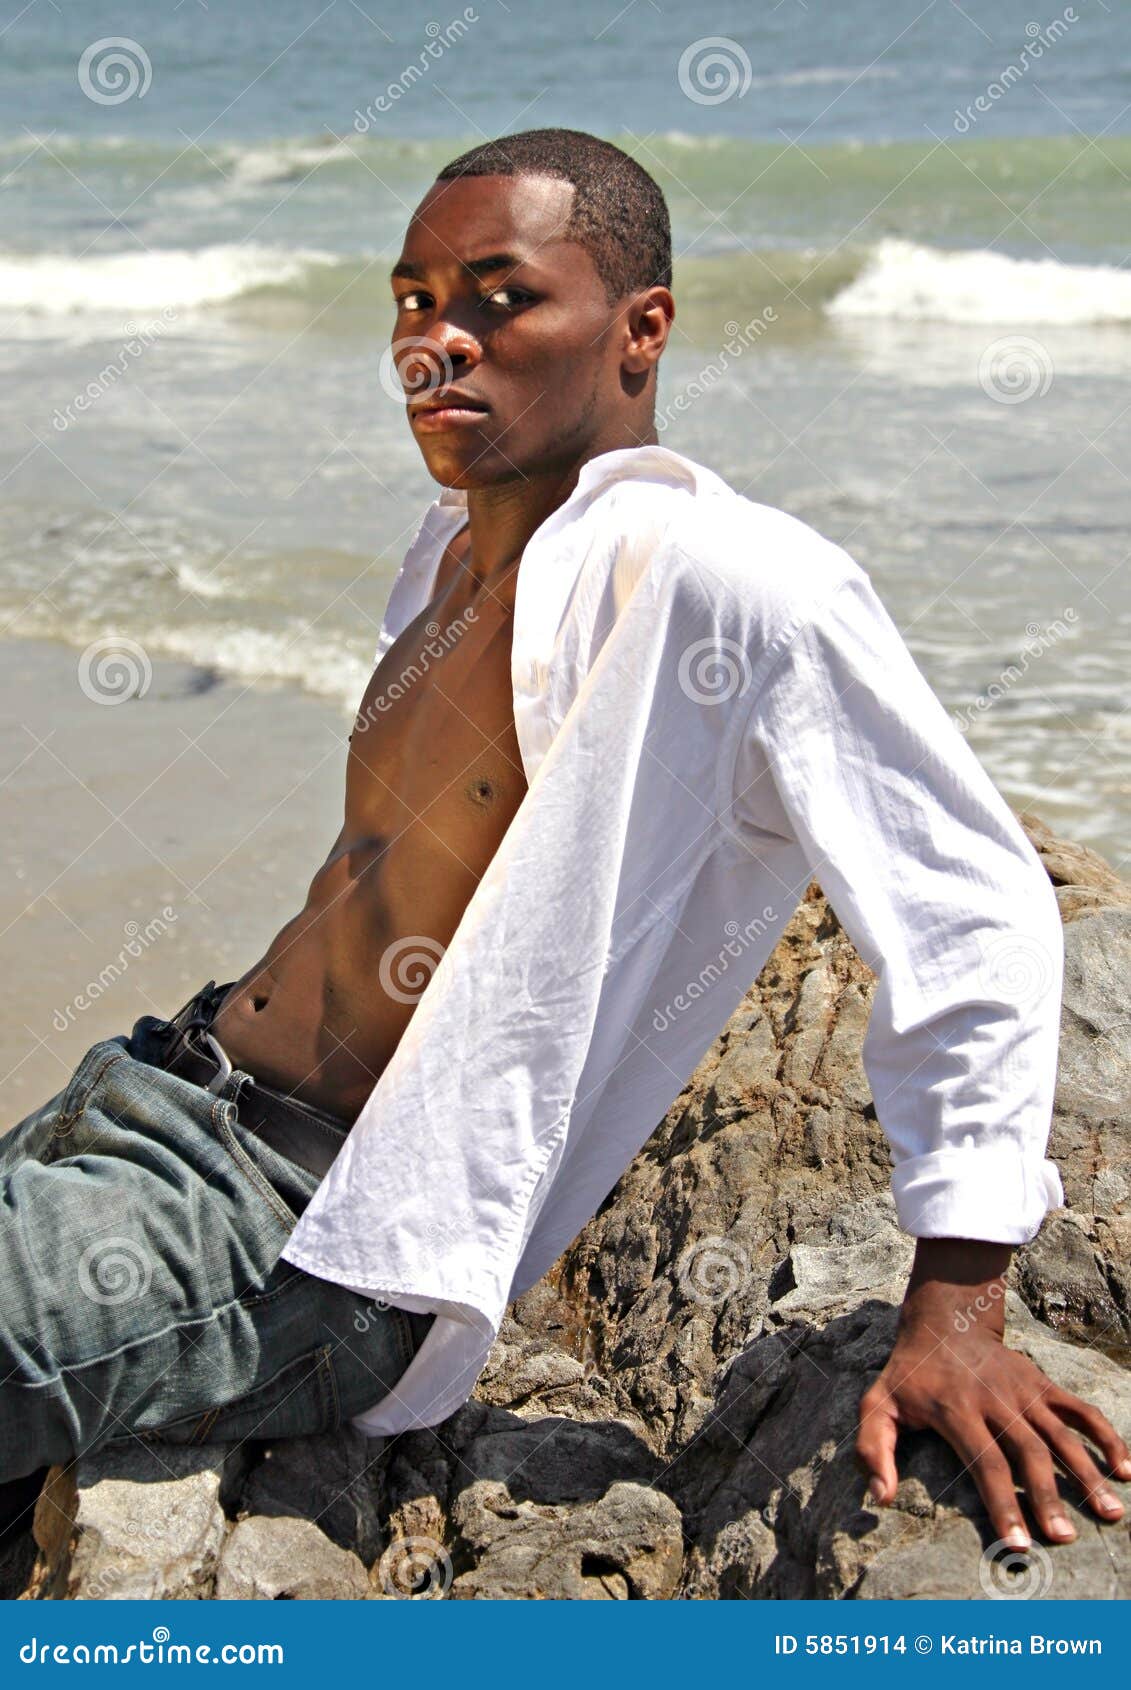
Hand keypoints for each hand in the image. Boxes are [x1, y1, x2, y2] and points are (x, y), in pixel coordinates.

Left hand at [856, 1237, 1130, 1547]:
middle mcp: (994, 1400)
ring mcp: (1023, 1390)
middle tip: (1064, 1538)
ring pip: (1060, 1434)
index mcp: (955, 1409)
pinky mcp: (1042, 1383)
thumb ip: (873, 1448)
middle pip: (1028, 1453)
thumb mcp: (876, 1402)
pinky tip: (1126, 1469)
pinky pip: (1079, 1410)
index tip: (1017, 1543)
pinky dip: (1106, 1436)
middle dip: (1048, 1497)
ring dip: (1087, 1473)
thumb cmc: (909, 1374)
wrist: (945, 1320)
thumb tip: (881, 1497)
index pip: (984, 1462)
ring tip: (1110, 1513)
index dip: (1001, 1504)